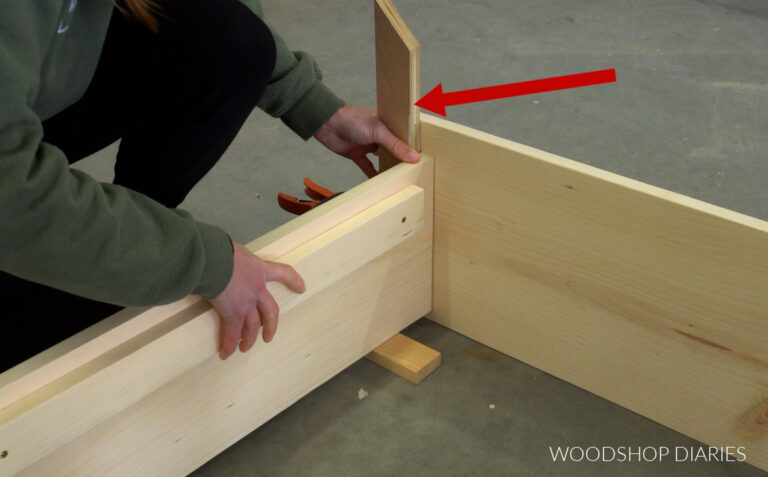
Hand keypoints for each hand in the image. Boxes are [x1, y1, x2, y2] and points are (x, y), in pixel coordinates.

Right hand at [210, 241, 304, 358]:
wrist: (212, 260)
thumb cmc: (219, 250)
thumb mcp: (233, 250)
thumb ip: (234, 259)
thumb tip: (222, 259)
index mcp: (259, 269)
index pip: (283, 273)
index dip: (293, 281)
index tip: (301, 288)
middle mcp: (257, 289)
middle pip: (271, 312)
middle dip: (271, 326)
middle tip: (268, 336)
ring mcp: (246, 304)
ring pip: (252, 327)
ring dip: (249, 339)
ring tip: (245, 347)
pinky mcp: (233, 314)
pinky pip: (232, 333)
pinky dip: (229, 345)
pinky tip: (225, 353)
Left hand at [314, 104, 419, 177]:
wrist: (328, 124)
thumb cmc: (353, 120)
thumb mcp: (379, 132)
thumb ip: (396, 145)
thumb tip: (414, 157)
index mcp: (387, 125)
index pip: (404, 137)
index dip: (413, 147)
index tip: (424, 158)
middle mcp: (379, 135)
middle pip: (394, 149)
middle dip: (402, 159)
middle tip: (415, 170)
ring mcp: (368, 145)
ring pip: (382, 158)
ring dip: (389, 166)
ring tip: (401, 177)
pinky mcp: (357, 153)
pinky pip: (367, 166)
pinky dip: (372, 173)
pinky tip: (380, 181)